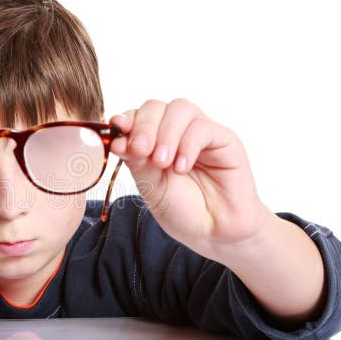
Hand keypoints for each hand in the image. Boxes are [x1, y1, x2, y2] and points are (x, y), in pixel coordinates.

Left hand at [109, 99, 269, 257]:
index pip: (136, 115)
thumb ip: (136, 162)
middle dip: (143, 126)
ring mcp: (200, 132)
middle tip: (139, 150)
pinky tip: (182, 167)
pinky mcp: (224, 139)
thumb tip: (116, 140)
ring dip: (166, 133)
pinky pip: (203, 127)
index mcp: (154, 139)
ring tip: (162, 162)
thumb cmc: (183, 210)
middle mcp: (176, 131)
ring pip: (180, 109)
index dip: (126, 119)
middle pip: (156, 106)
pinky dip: (188, 145)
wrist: (214, 232)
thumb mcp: (151, 187)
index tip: (116, 128)